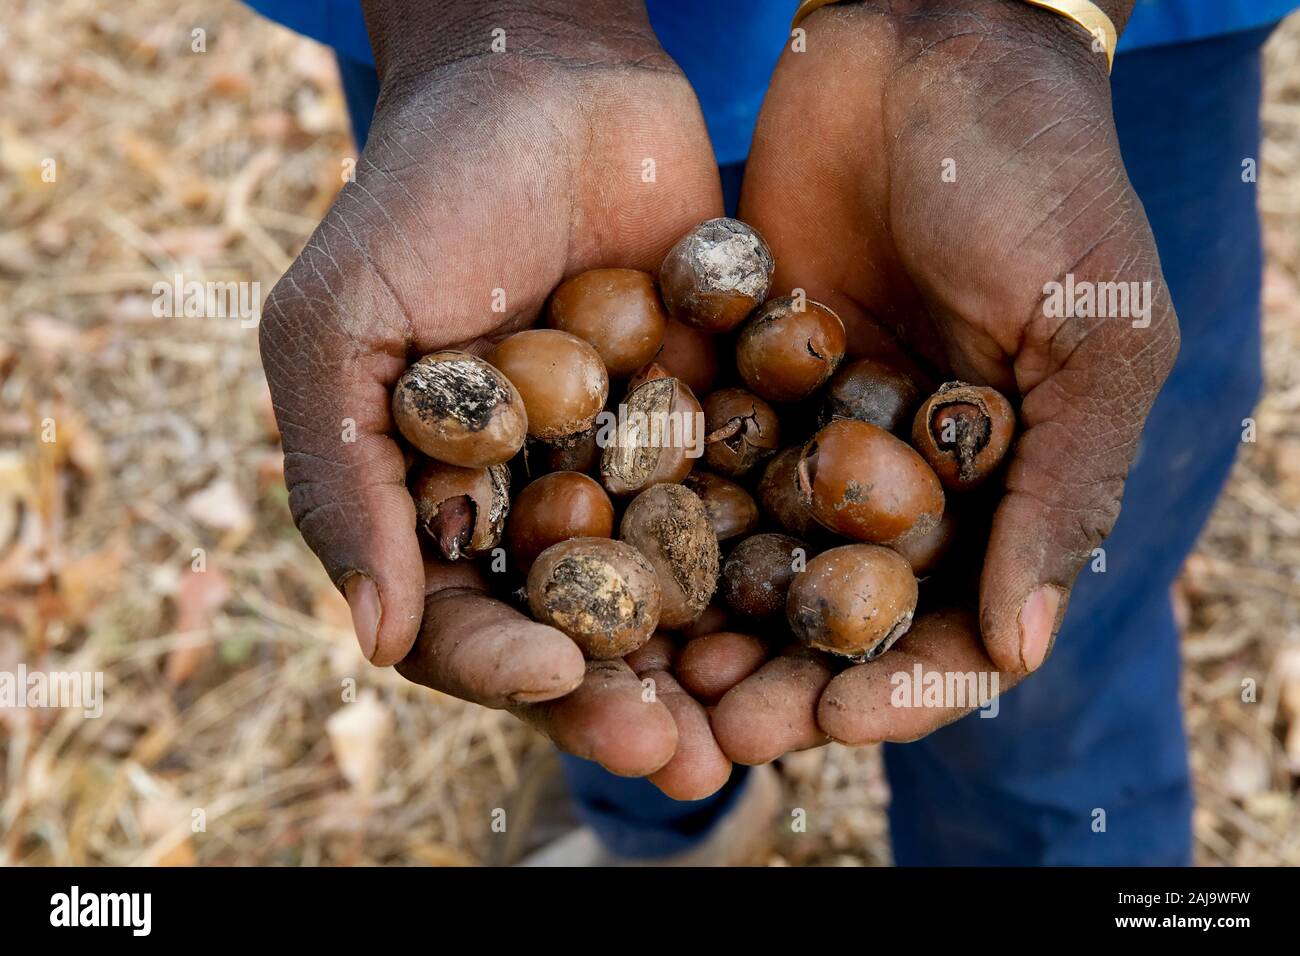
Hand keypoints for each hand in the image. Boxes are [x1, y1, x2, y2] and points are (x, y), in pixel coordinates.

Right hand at [260, 0, 723, 779]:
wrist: (550, 77)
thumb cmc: (423, 193)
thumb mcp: (340, 323)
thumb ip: (341, 473)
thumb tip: (372, 638)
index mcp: (438, 504)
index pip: (460, 616)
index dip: (504, 659)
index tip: (562, 673)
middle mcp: (537, 503)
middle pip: (578, 629)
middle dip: (622, 695)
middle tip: (681, 756)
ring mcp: (628, 469)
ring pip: (670, 593)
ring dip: (709, 664)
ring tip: (759, 724)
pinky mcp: (712, 423)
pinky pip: (745, 509)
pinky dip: (778, 563)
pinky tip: (823, 606)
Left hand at [705, 0, 1176, 758]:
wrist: (932, 42)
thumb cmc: (1046, 182)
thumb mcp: (1091, 336)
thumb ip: (1064, 488)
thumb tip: (1020, 652)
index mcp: (1003, 485)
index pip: (953, 621)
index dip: (900, 681)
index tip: (835, 716)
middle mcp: (905, 475)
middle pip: (839, 611)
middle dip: (785, 674)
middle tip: (718, 724)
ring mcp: (817, 430)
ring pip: (758, 557)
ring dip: (711, 622)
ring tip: (654, 671)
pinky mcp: (742, 377)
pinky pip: (702, 467)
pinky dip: (663, 520)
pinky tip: (613, 560)